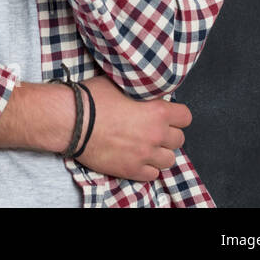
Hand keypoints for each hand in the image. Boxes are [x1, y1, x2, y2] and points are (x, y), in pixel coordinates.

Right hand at [68, 74, 191, 183]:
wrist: (73, 120)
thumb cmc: (94, 98)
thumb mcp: (121, 84)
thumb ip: (141, 91)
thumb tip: (147, 90)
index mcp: (157, 112)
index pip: (186, 117)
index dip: (177, 115)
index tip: (168, 114)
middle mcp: (155, 135)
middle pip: (179, 140)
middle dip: (169, 134)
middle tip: (155, 129)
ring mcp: (144, 155)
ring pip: (168, 160)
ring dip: (160, 152)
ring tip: (147, 145)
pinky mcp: (131, 170)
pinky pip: (152, 175)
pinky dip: (148, 167)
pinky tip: (138, 157)